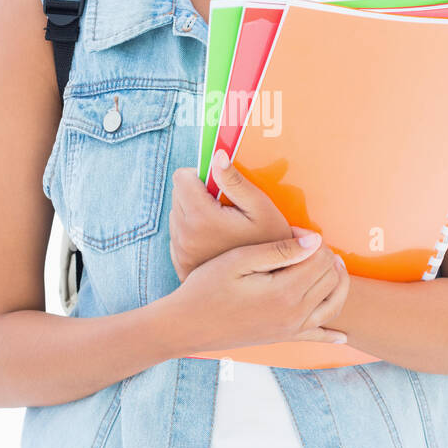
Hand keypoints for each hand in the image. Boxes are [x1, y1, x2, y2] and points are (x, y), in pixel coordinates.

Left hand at [169, 149, 292, 281]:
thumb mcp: (261, 209)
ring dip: (194, 213)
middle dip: (198, 193)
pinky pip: (178, 235)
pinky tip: (216, 242)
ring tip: (222, 227)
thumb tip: (217, 155)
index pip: (182, 177)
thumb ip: (236, 180)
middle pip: (178, 194)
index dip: (202, 175)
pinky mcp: (180, 264)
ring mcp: (180, 252)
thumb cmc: (270, 245)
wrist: (266, 292)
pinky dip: (192, 233)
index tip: (220, 186)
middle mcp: (183, 235)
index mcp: (200, 217)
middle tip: (225, 207)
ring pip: (177, 214)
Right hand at [169, 228, 351, 354]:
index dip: (313, 239)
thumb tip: (315, 240)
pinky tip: (342, 336)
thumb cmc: (206, 288)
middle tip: (306, 243)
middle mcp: (295, 314)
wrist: (186, 325)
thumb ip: (280, 250)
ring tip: (331, 266)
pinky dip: (332, 334)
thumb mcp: (239, 260)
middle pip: (330, 278)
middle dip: (325, 256)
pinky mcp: (284, 338)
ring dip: (337, 283)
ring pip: (333, 304)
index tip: (294, 230)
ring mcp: (291, 329)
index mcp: (285, 291)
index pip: (320, 258)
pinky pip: (317, 336)